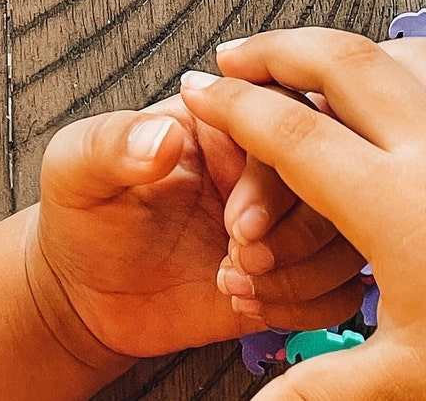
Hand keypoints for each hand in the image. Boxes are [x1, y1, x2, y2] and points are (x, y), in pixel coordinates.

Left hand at [26, 94, 364, 365]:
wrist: (85, 294)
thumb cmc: (83, 215)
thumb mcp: (78, 166)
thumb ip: (114, 144)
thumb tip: (161, 136)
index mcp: (225, 120)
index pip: (286, 121)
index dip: (273, 178)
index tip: (238, 224)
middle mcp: (265, 164)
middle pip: (334, 175)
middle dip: (297, 230)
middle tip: (242, 258)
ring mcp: (285, 220)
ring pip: (347, 232)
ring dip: (303, 270)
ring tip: (238, 283)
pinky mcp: (292, 273)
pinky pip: (341, 287)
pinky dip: (307, 305)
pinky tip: (248, 306)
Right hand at [181, 30, 425, 400]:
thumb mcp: (404, 381)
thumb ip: (316, 389)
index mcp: (394, 202)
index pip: (290, 132)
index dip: (233, 106)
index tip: (198, 88)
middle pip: (343, 60)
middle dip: (280, 46)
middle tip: (238, 51)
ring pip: (408, 55)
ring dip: (352, 48)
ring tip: (318, 62)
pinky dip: (409, 73)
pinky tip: (404, 104)